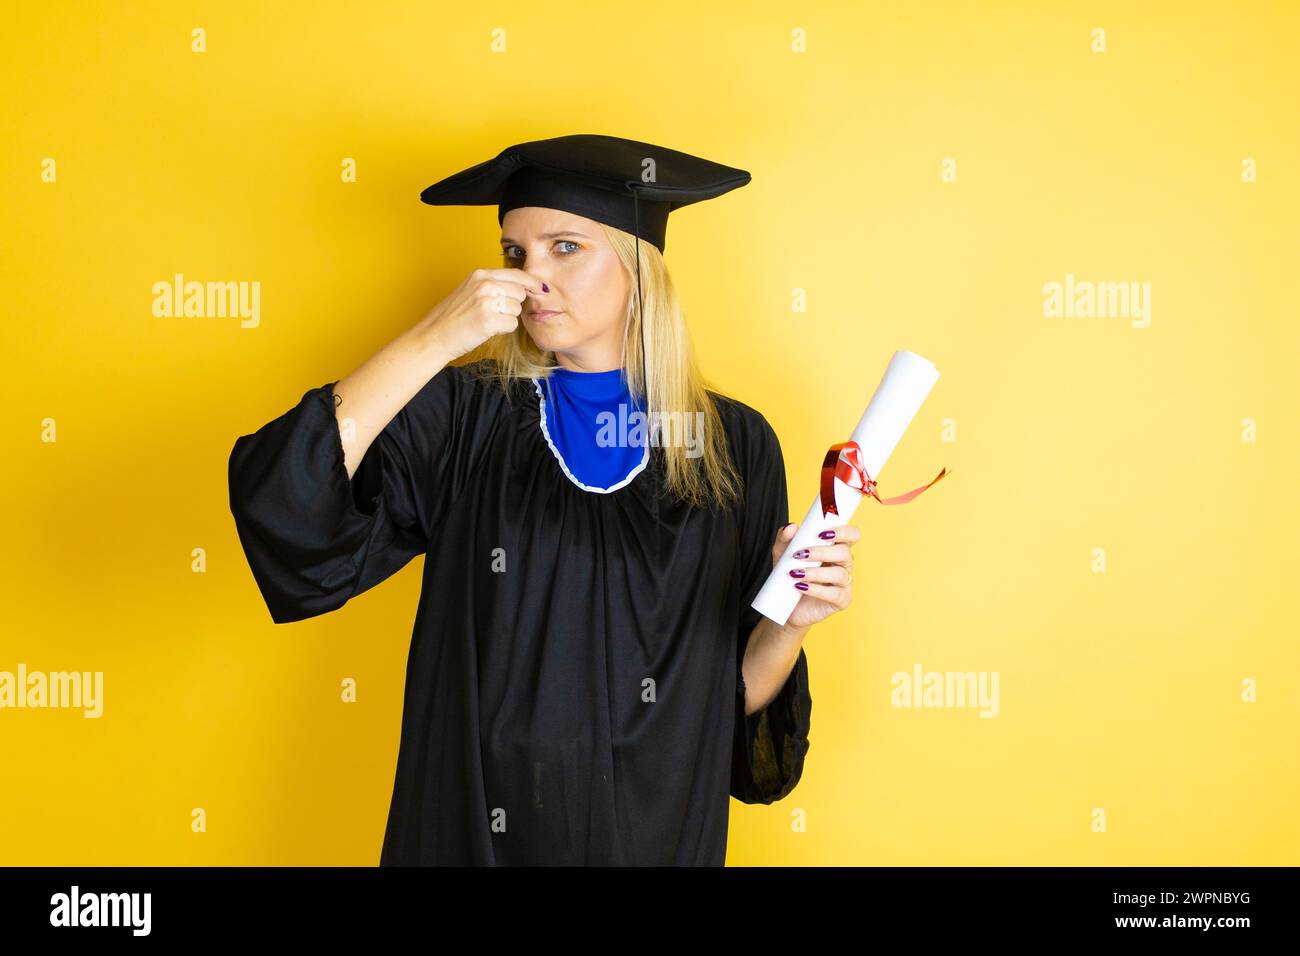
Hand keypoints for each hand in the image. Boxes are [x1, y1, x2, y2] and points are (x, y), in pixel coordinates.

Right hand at [419, 267, 549, 360]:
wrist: (435, 335)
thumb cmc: (452, 317)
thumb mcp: (469, 290)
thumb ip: (491, 285)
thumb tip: (520, 287)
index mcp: (480, 274)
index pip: (516, 274)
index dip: (531, 282)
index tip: (541, 287)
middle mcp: (485, 284)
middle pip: (520, 293)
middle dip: (513, 305)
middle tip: (495, 313)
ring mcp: (487, 301)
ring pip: (517, 309)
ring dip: (507, 318)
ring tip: (486, 320)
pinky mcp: (489, 320)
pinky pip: (512, 324)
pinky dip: (502, 329)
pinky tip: (487, 329)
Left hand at [770, 522, 859, 629]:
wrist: (784, 605)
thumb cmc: (790, 576)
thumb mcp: (782, 554)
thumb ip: (784, 539)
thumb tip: (791, 527)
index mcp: (835, 548)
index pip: (850, 535)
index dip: (842, 531)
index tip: (821, 533)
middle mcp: (843, 564)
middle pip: (845, 552)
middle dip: (822, 552)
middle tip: (801, 554)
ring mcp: (845, 583)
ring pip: (840, 573)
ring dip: (816, 572)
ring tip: (795, 574)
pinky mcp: (841, 600)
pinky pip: (834, 594)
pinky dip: (816, 590)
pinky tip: (801, 587)